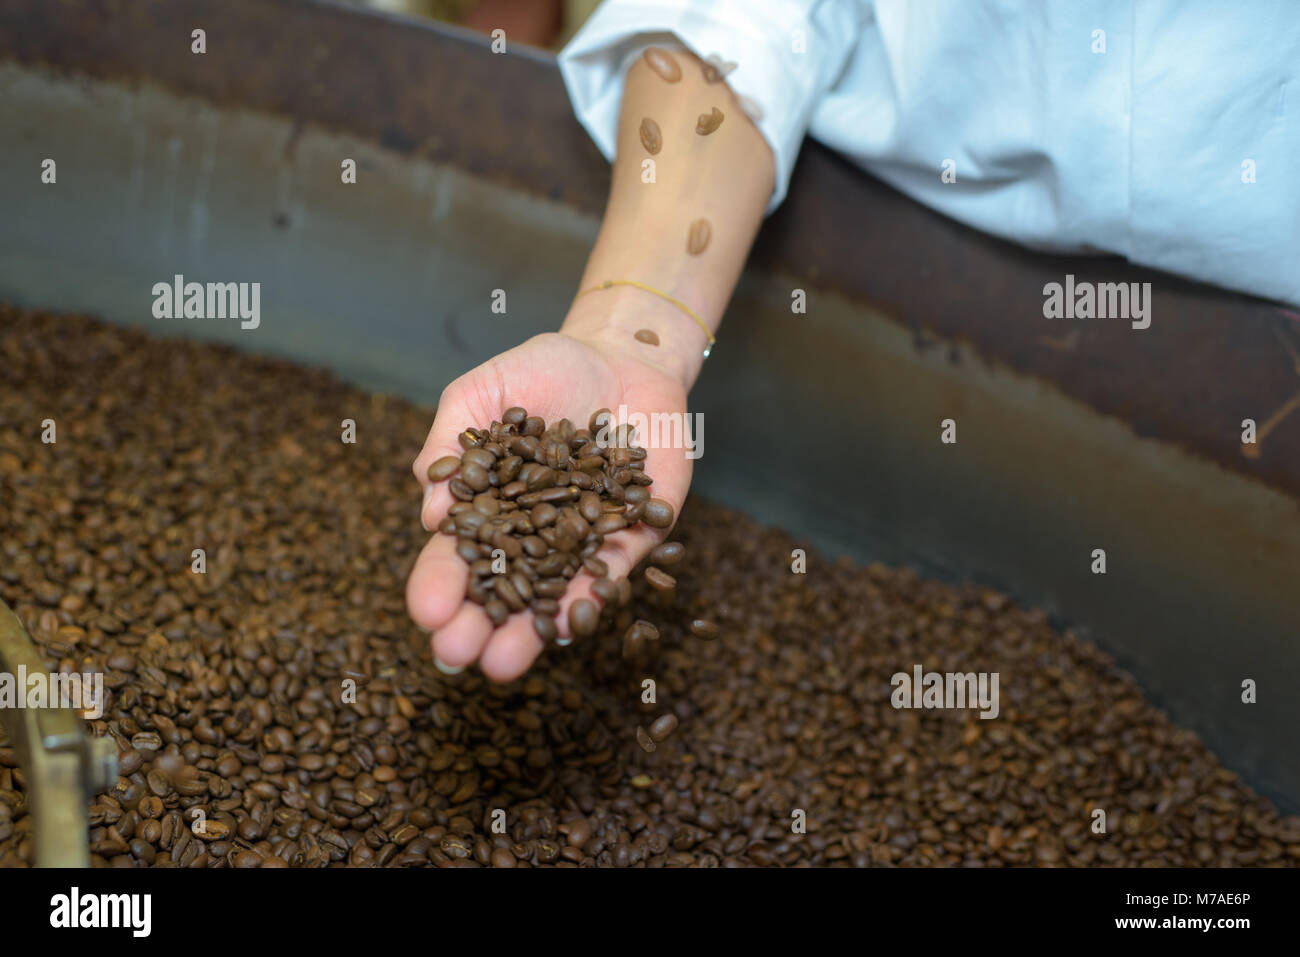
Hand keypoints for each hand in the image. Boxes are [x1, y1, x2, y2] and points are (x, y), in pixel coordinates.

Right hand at [407, 327, 691, 681]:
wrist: (621, 353)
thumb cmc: (542, 369)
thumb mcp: (481, 393)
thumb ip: (452, 441)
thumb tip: (433, 510)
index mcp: (492, 508)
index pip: (459, 555)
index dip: (440, 583)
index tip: (425, 611)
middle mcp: (537, 533)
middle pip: (504, 588)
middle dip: (479, 622)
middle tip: (455, 652)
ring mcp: (588, 536)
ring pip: (556, 592)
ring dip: (531, 630)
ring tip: (502, 663)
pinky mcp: (639, 528)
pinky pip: (616, 567)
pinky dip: (596, 591)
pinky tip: (573, 619)